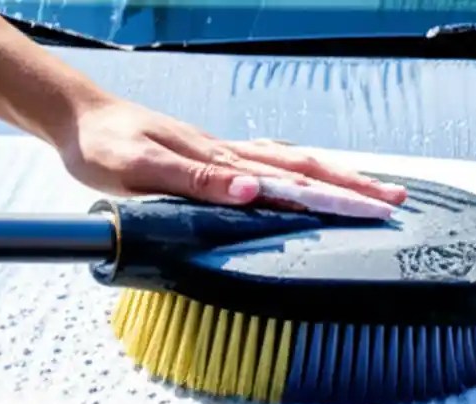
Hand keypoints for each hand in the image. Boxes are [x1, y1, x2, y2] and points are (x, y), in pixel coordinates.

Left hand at [51, 97, 407, 208]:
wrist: (80, 119)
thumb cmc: (103, 150)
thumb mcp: (141, 171)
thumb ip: (199, 184)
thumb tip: (255, 192)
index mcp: (218, 164)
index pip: (289, 184)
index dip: (333, 200)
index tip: (372, 213)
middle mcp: (230, 156)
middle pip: (306, 170)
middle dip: (353, 189)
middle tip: (395, 203)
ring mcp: (226, 153)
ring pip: (296, 163)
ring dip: (338, 179)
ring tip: (374, 191)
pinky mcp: (216, 155)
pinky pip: (276, 160)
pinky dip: (308, 170)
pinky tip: (317, 175)